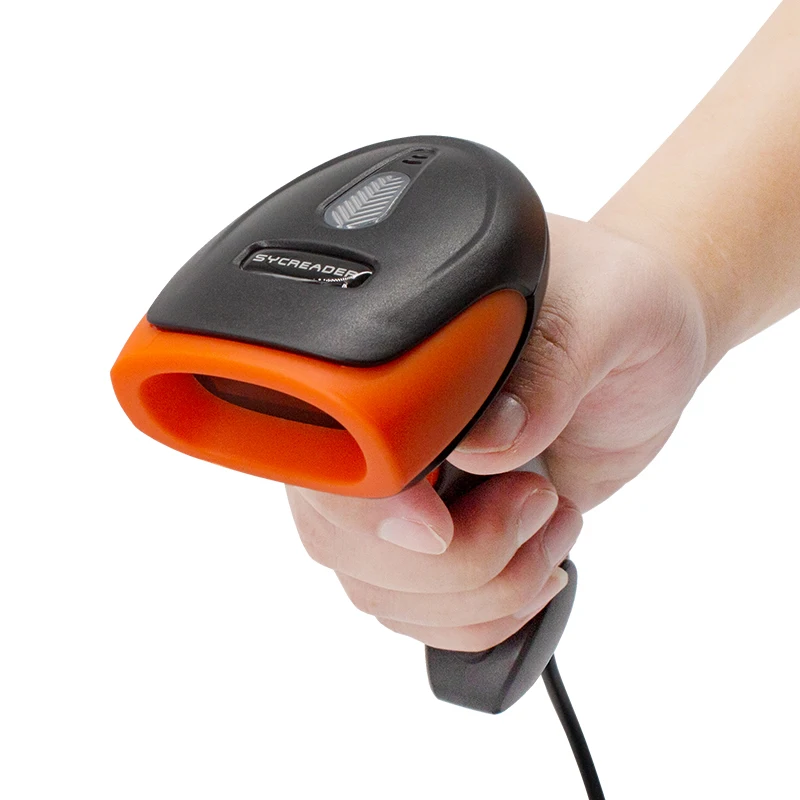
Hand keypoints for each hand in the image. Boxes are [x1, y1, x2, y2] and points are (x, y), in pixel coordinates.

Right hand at [286, 213, 709, 649]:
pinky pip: (418, 609)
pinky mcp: (443, 531)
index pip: (332, 444)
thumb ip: (550, 366)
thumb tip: (484, 439)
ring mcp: (409, 485)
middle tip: (533, 503)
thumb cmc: (621, 300)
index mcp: (399, 350)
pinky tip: (533, 561)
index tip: (444, 523)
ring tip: (548, 524)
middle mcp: (384, 422)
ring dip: (480, 591)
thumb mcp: (611, 309)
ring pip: (378, 588)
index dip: (373, 505)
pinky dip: (481, 615)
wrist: (643, 344)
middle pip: (341, 537)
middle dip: (451, 560)